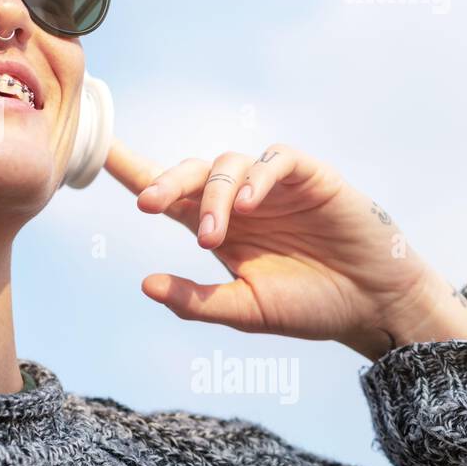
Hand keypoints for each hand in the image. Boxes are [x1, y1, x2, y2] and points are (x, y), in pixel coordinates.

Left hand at [104, 139, 466, 360]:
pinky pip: (275, 161)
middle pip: (190, 171)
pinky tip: (247, 204)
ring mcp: (272, 184)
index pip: (166, 193)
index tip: (95, 155)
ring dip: (214, 196)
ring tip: (214, 235)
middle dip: (164, 182)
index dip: (132, 171)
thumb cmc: (309, 306)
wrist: (371, 306)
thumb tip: (144, 285)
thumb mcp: (244, 310)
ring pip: (228, 165)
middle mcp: (238, 199)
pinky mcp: (309, 176)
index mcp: (214, 225)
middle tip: (147, 205)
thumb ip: (196, 301)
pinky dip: (257, 177)